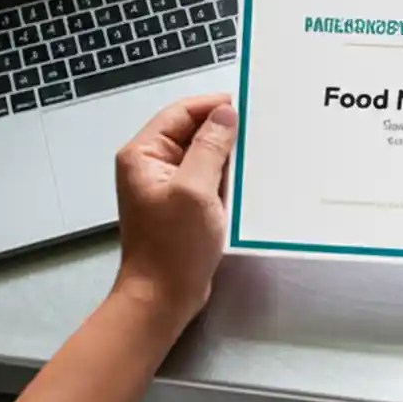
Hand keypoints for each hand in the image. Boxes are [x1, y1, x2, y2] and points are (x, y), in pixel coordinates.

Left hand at [112, 95, 237, 330]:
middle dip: (223, 129)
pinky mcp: (180, 203)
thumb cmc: (173, 247)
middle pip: (191, 131)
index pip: (180, 112)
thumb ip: (210, 147)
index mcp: (143, 154)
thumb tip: (225, 114)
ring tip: (257, 152)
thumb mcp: (195, 191)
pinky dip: (225, 176)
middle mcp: (150, 164)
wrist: (162, 297)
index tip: (246, 104)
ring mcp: (165, 185)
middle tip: (259, 128)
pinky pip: (205, 177)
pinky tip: (246, 179)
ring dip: (227, 155)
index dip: (213, 105)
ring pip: (202, 154)